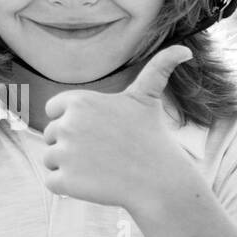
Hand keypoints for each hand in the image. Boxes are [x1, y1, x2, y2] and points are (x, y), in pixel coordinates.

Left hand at [41, 45, 194, 209]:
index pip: (53, 111)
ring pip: (50, 159)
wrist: (159, 180)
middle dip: (72, 145)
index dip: (73, 122)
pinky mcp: (64, 181)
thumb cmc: (152, 136)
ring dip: (69, 166)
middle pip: (51, 135)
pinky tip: (92, 183)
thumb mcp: (149, 97)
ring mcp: (64, 154)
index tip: (97, 131)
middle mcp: (67, 124)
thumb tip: (185, 50)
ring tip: (99, 167)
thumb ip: (159, 68)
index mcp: (79, 101)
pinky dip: (67, 186)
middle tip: (103, 151)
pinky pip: (52, 182)